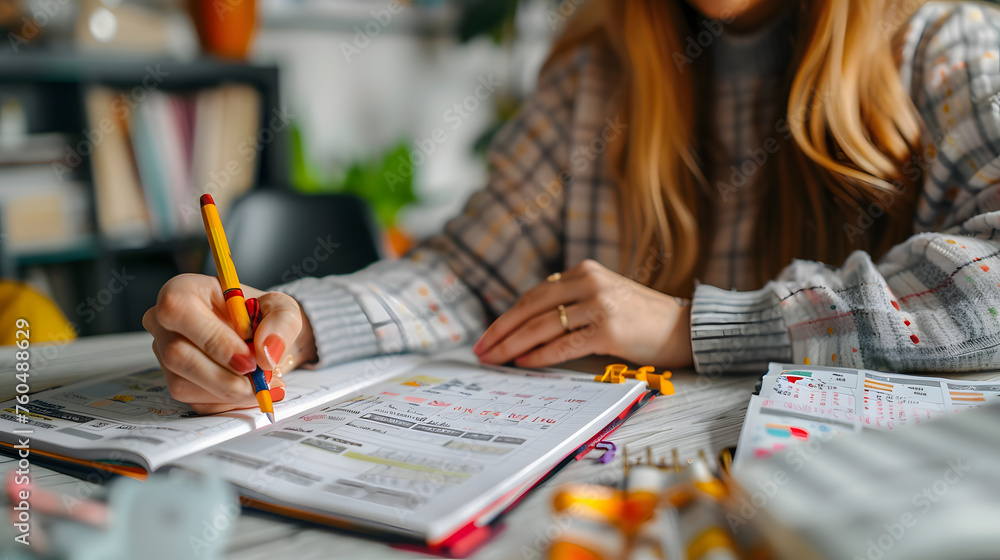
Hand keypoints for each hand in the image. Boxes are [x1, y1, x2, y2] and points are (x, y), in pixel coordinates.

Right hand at [142, 274, 316, 414]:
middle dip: (225, 377)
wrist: (265, 338)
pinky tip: (251, 390)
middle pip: (177, 355)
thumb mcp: (283, 308)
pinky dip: (230, 401)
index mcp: (183, 291)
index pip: (178, 311)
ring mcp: (166, 355)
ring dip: (231, 392)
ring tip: (265, 384)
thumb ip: (282, 324)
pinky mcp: (177, 381)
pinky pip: (196, 401)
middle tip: (262, 380)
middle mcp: (165, 323)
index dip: (213, 339)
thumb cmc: (264, 315)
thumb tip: (266, 353)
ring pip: (184, 384)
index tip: (249, 360)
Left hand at [473, 260, 691, 368]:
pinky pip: (565, 344)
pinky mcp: (610, 329)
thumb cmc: (640, 319)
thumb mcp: (603, 297)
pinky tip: (524, 363)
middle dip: (502, 330)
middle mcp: (590, 282)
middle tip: (481, 350)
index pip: (534, 294)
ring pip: (543, 325)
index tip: (488, 336)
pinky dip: (540, 355)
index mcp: (584, 271)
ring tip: (496, 360)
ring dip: (513, 345)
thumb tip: (525, 328)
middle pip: (531, 307)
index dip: (507, 316)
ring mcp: (600, 304)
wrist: (684, 328)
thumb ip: (570, 303)